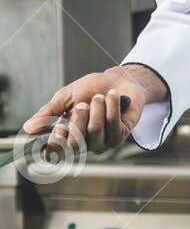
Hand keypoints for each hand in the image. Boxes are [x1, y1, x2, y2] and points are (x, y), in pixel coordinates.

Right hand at [23, 65, 164, 153]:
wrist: (119, 79)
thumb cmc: (91, 88)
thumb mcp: (66, 97)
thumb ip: (49, 112)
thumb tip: (27, 128)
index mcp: (68, 134)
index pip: (57, 149)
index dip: (57, 141)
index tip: (59, 127)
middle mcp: (85, 143)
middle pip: (75, 143)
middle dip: (78, 119)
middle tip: (83, 103)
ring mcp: (104, 142)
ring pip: (94, 131)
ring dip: (96, 109)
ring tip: (100, 97)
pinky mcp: (121, 135)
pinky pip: (113, 124)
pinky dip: (111, 106)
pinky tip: (113, 96)